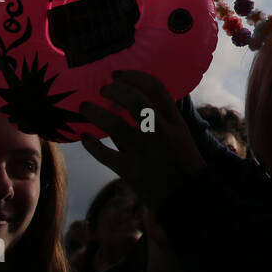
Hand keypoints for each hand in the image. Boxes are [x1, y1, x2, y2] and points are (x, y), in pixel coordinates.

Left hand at [79, 71, 205, 210]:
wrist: (187, 197)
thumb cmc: (182, 163)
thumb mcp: (180, 135)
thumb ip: (160, 118)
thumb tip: (131, 100)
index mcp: (175, 121)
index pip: (156, 88)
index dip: (134, 77)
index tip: (118, 74)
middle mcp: (160, 133)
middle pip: (134, 101)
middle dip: (114, 91)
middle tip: (103, 89)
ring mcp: (145, 152)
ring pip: (114, 124)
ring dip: (95, 112)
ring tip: (85, 107)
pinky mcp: (131, 172)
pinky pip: (105, 154)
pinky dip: (91, 144)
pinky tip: (84, 136)